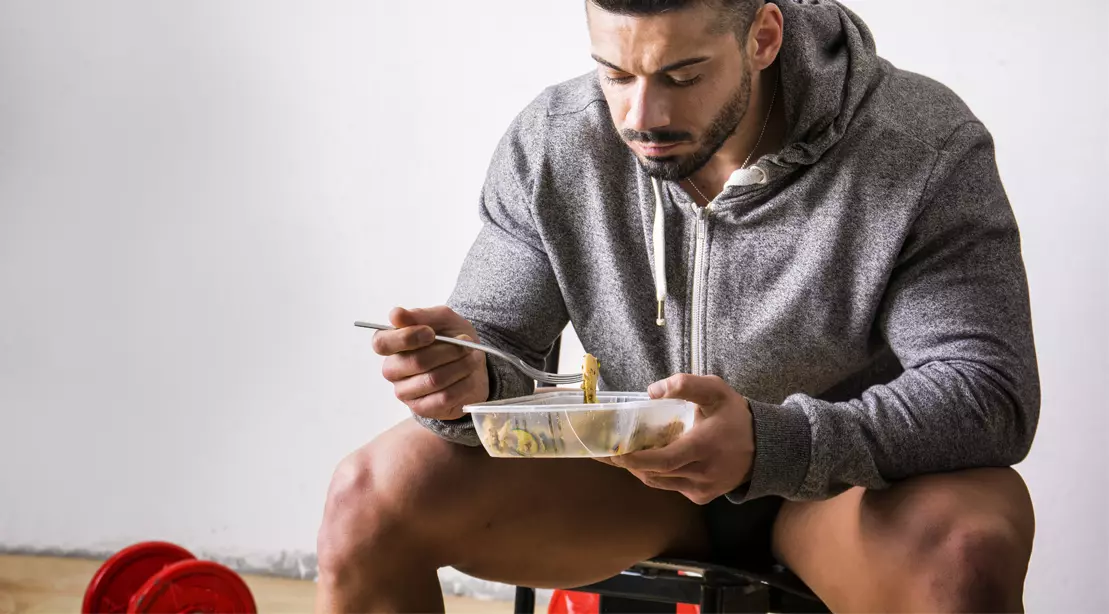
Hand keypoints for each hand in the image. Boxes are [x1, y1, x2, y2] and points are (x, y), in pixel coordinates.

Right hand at [372, 306, 488, 420]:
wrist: (473, 363)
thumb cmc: (452, 338)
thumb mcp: (442, 319)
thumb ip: (420, 315)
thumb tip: (395, 315)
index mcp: (390, 344)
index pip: (382, 343)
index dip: (407, 337)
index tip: (431, 332)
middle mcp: (392, 369)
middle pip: (415, 362)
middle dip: (447, 351)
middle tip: (466, 344)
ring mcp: (405, 392)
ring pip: (433, 380)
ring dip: (460, 366)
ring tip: (472, 357)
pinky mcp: (422, 408)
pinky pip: (444, 397)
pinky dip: (463, 384)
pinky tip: (469, 375)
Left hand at [601, 374, 755, 504]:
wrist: (766, 448)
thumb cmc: (735, 416)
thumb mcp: (715, 391)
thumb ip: (686, 385)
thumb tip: (652, 390)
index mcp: (703, 447)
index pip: (662, 461)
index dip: (634, 459)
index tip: (613, 452)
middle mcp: (702, 472)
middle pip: (654, 474)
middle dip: (628, 463)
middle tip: (607, 450)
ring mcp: (702, 488)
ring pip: (659, 482)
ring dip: (640, 469)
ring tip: (625, 453)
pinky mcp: (703, 497)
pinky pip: (672, 486)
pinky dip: (659, 474)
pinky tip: (654, 459)